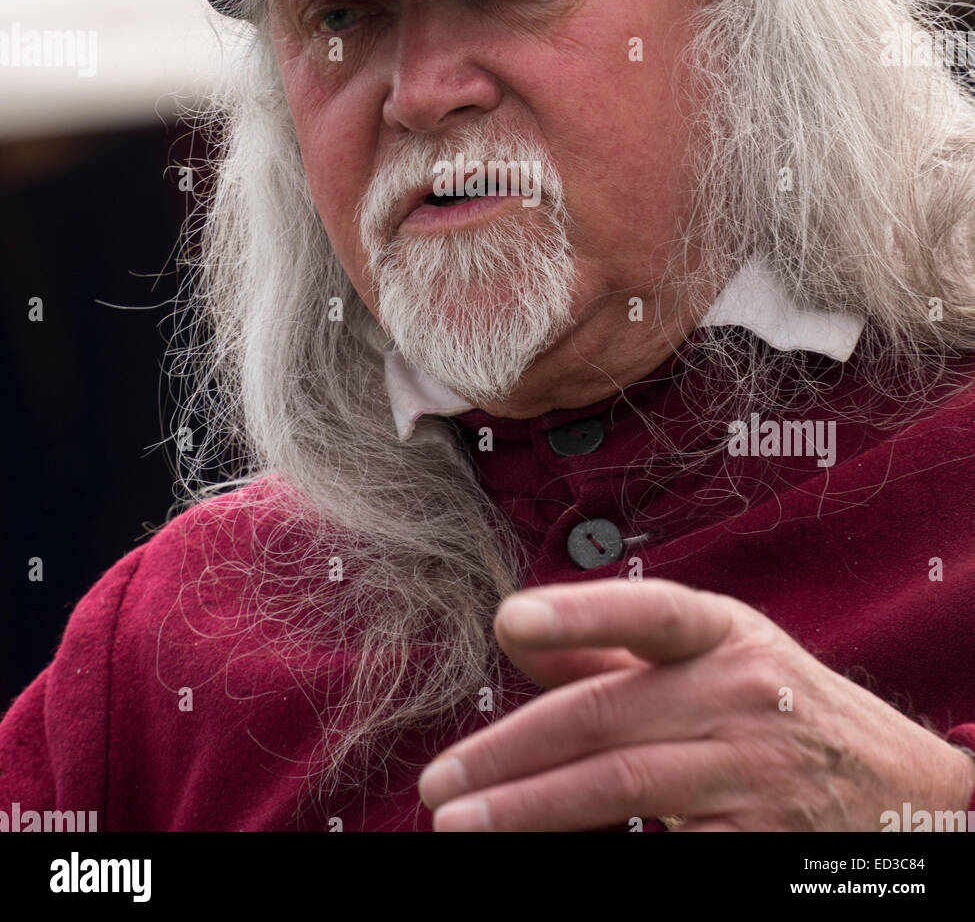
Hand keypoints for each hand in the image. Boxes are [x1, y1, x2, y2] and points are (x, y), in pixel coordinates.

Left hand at [417, 579, 974, 830]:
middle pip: (608, 718)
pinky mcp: (758, 841)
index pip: (648, 613)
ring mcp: (754, 771)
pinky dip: (604, 853)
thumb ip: (610, 650)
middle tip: (442, 783)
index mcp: (724, 632)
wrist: (901, 790)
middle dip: (512, 752)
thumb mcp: (715, 655)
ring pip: (624, 788)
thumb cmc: (780, 710)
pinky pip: (666, 849)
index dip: (579, 612)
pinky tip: (550, 856)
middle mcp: (741, 693)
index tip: (510, 619)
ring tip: (465, 824)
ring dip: (534, 810)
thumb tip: (516, 637)